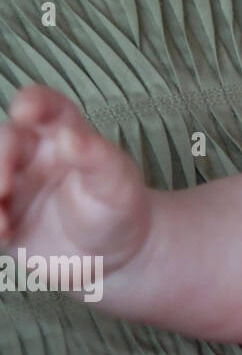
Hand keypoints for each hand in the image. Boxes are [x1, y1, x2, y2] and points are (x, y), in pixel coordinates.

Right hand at [0, 85, 152, 279]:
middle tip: (4, 189)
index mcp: (64, 133)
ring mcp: (11, 182)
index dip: (33, 102)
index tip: (25, 111)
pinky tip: (3, 235)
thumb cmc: (118, 206)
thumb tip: (68, 136)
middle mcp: (31, 153)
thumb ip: (96, 158)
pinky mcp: (0, 212)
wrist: (111, 252)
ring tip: (2, 222)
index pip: (46, 106)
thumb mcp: (116, 184)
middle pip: (3, 141)